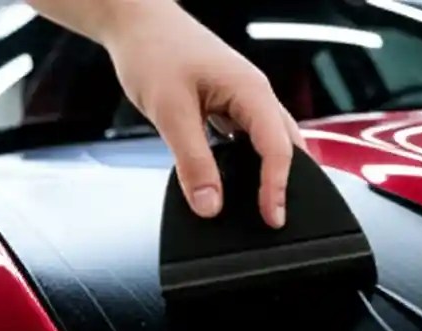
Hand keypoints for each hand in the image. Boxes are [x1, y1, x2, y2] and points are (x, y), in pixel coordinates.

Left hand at [80, 1, 304, 226]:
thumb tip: (210, 204)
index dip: (277, 187)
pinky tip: (235, 177)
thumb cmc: (153, 49)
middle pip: (286, 144)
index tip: (271, 218)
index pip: (278, 148)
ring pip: (271, 140)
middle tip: (273, 218)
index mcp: (251, 90)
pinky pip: (251, 135)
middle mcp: (254, 92)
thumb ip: (193, 162)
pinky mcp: (228, 101)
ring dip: (269, 170)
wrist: (135, 22)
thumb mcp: (170, 112)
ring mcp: (243, 96)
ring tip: (261, 204)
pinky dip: (250, 159)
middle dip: (285, 182)